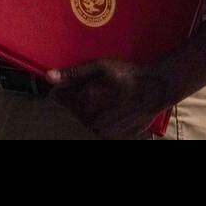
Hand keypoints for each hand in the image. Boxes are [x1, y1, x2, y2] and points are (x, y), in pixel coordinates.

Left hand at [46, 58, 173, 138]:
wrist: (157, 90)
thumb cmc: (128, 75)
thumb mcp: (100, 67)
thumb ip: (73, 74)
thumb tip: (48, 77)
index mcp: (85, 103)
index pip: (59, 97)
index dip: (64, 87)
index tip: (74, 80)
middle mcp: (92, 122)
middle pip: (73, 108)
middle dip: (78, 97)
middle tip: (96, 86)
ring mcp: (104, 133)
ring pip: (85, 118)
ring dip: (90, 108)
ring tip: (107, 96)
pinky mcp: (114, 138)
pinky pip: (99, 126)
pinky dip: (102, 117)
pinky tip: (114, 106)